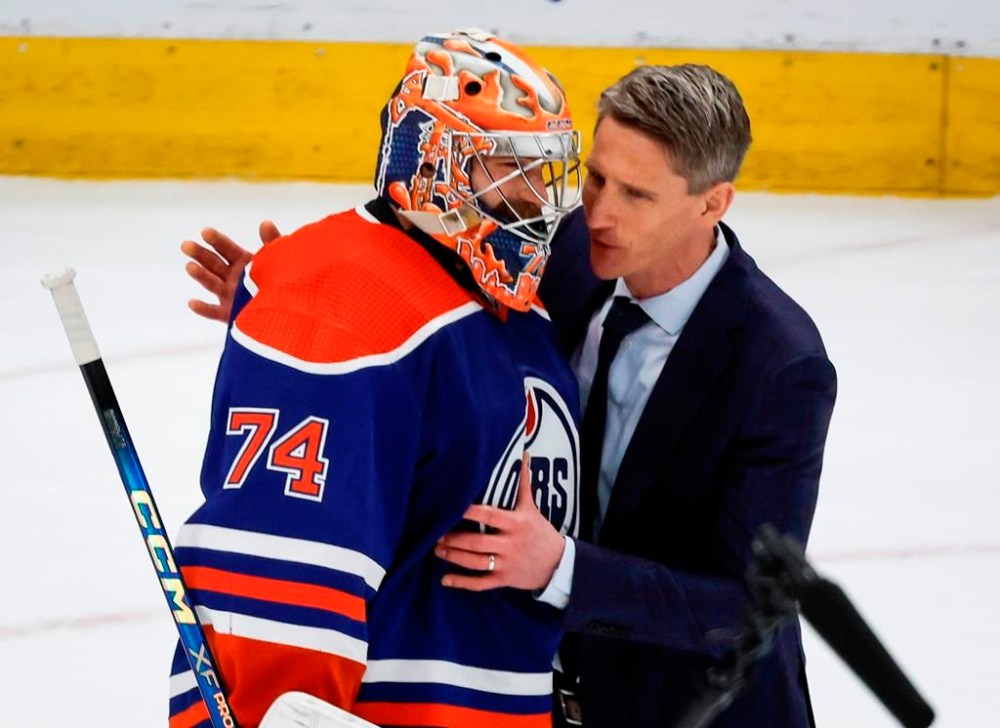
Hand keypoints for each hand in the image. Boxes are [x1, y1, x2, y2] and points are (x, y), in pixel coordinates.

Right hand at [181, 221, 280, 321]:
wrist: (287, 311)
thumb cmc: (282, 283)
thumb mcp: (277, 261)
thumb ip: (272, 243)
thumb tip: (266, 223)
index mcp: (242, 263)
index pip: (227, 248)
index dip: (216, 240)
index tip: (206, 232)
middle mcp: (232, 278)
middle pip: (213, 263)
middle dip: (200, 254)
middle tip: (186, 245)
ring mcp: (229, 296)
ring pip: (212, 284)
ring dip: (200, 275)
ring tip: (190, 267)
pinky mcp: (229, 315)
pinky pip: (214, 312)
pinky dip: (203, 309)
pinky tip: (192, 303)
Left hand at [436, 453, 565, 591]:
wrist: (559, 564)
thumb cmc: (541, 532)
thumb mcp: (532, 508)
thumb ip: (524, 484)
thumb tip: (523, 455)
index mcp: (516, 523)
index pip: (489, 515)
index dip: (469, 512)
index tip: (451, 507)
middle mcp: (510, 544)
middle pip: (477, 542)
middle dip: (455, 539)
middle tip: (436, 534)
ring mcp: (506, 563)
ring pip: (476, 562)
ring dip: (454, 557)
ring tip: (438, 550)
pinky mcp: (504, 579)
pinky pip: (481, 583)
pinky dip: (463, 583)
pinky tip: (446, 579)